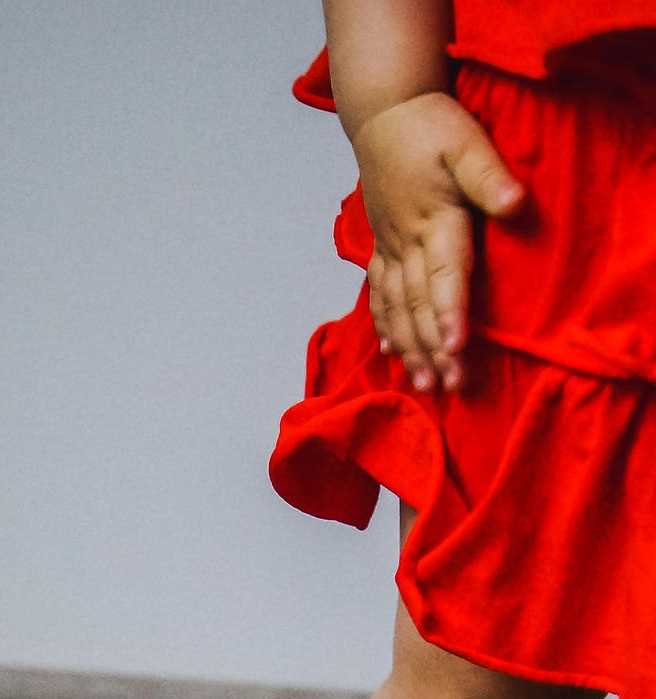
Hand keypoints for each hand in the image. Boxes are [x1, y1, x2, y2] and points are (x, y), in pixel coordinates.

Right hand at [353, 91, 523, 390]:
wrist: (384, 115)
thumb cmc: (431, 127)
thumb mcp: (466, 142)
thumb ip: (488, 175)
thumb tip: (516, 204)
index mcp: (435, 220)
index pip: (444, 274)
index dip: (448, 313)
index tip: (455, 347)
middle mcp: (409, 242)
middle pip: (420, 304)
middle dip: (432, 348)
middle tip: (447, 386)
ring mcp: (392, 248)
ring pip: (397, 308)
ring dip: (409, 348)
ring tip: (421, 384)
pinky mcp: (382, 247)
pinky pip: (379, 294)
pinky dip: (384, 325)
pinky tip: (389, 351)